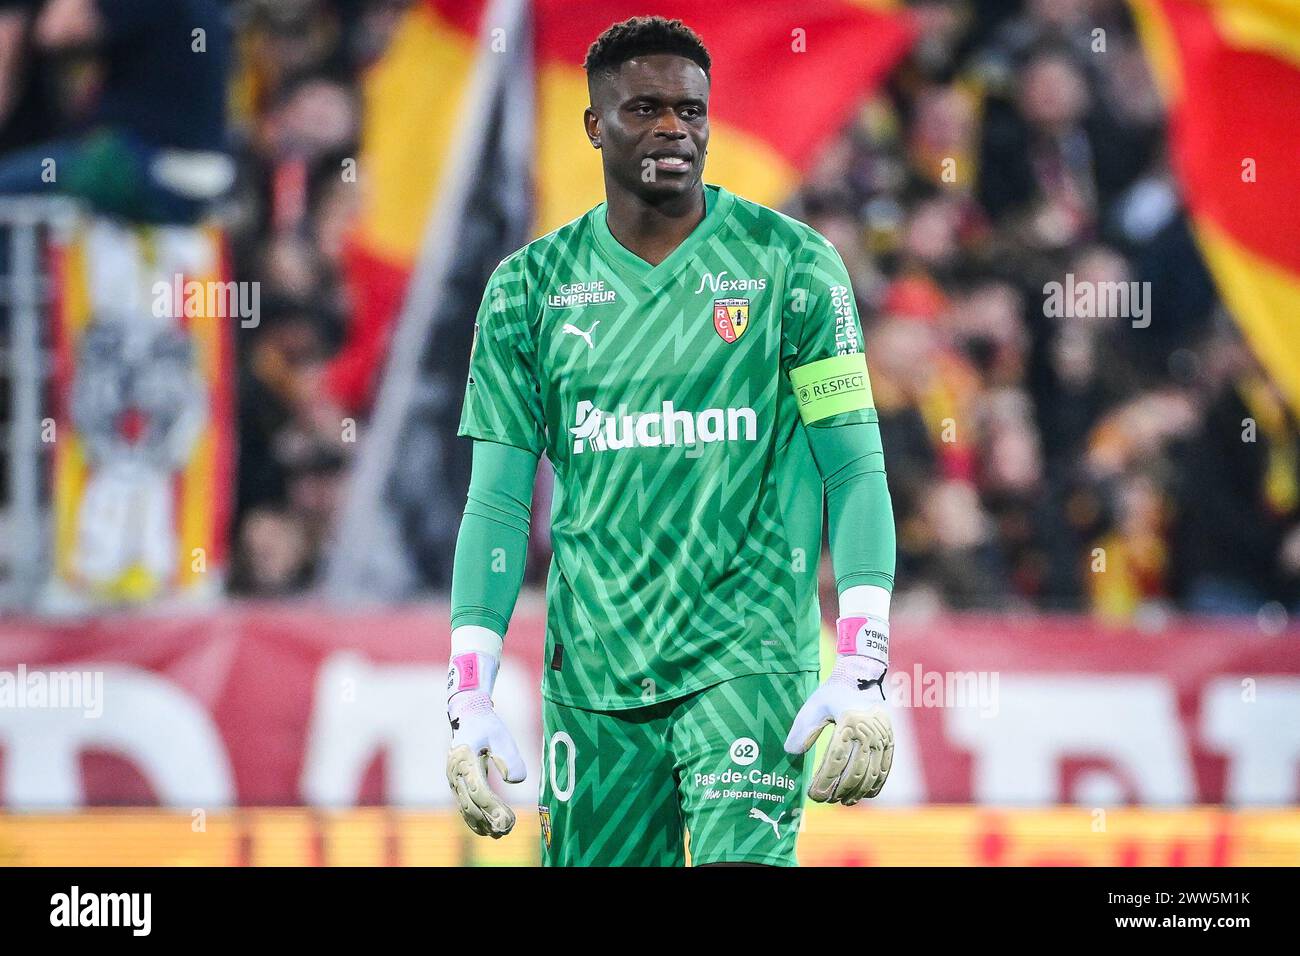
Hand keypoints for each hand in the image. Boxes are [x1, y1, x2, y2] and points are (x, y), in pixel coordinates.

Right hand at [445, 650, 524, 837]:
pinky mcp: (456, 784)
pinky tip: (488, 830)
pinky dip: (475, 820)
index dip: (493, 808)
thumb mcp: (500, 735)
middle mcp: (455, 773)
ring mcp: (453, 780)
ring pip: (466, 809)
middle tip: (509, 829)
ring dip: (483, 824)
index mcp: (465, 759)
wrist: (467, 716)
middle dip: (490, 820)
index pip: (479, 790)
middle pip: (471, 804)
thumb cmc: (486, 725)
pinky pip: (464, 806)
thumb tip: (515, 781)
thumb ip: (509, 756)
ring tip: (503, 833)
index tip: (508, 819)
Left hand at [784, 618, 893, 804]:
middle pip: (854, 771)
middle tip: (824, 800)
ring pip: (870, 774)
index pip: (835, 759)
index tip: (812, 794)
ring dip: (855, 792)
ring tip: (841, 801)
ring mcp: (882, 737)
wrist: (862, 676)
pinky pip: (885, 769)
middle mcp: (869, 731)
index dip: (824, 781)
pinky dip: (874, 786)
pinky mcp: (890, 742)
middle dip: (838, 790)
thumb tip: (790, 752)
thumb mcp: (814, 706)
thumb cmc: (833, 692)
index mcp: (848, 721)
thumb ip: (803, 729)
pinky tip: (862, 795)